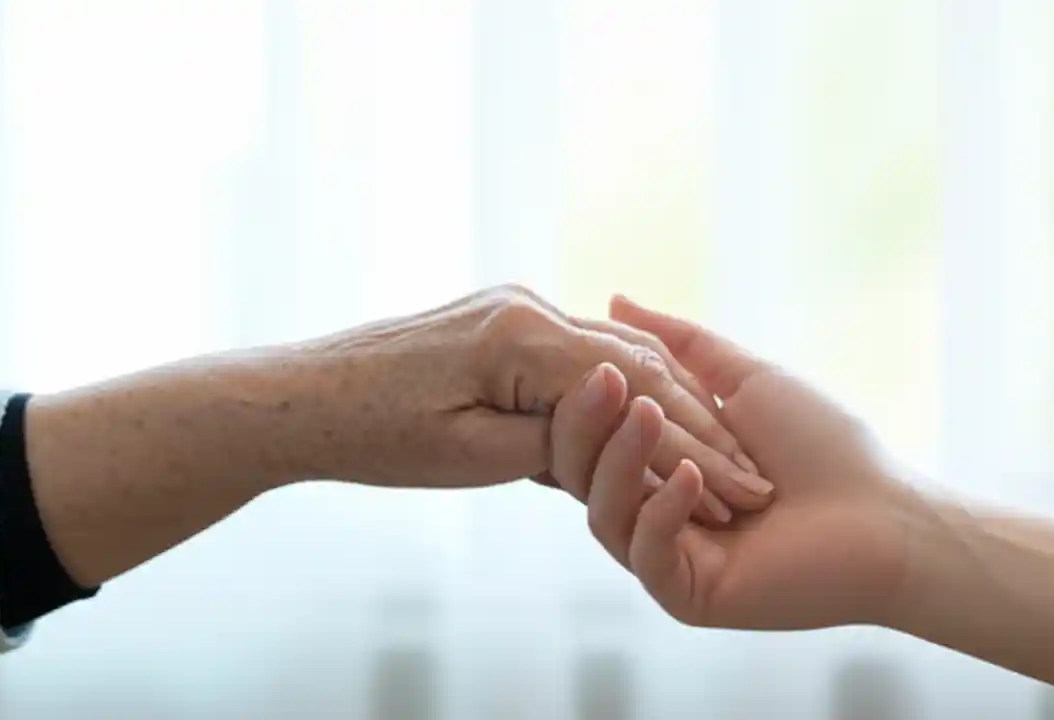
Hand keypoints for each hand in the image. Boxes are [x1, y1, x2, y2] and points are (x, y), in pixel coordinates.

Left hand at [276, 286, 771, 522]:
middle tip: (750, 471)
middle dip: (697, 420)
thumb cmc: (375, 435)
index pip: (634, 389)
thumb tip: (616, 439)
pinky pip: (580, 348)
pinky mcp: (500, 319)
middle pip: (637, 362)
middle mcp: (526, 306)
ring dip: (667, 399)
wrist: (303, 397)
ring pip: (615, 350)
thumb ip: (555, 445)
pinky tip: (656, 410)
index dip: (693, 443)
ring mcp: (512, 306)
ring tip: (720, 448)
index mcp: (521, 337)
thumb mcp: (472, 457)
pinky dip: (625, 383)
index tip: (741, 486)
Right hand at [550, 295, 920, 628]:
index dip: (585, 400)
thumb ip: (679, 343)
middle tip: (607, 381)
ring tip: (648, 414)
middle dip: (587, 426)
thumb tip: (615, 297)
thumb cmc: (824, 448)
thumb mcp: (744, 380)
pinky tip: (691, 474)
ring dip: (620, 459)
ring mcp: (667, 557)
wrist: (884, 518)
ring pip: (605, 514)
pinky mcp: (687, 595)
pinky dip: (660, 511)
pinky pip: (646, 553)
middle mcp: (653, 513)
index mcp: (658, 469)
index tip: (595, 358)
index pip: (593, 437)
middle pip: (583, 476)